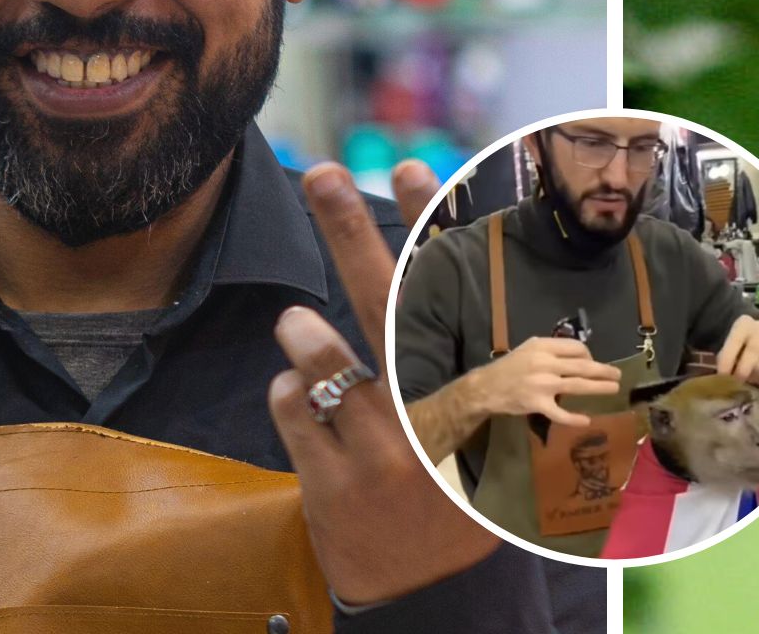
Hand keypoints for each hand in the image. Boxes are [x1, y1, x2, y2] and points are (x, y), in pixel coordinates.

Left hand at [267, 160, 499, 605]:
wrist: (428, 596)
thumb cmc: (451, 493)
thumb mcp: (469, 428)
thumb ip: (450, 365)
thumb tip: (412, 277)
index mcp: (465, 391)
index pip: (444, 294)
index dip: (427, 229)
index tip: (411, 168)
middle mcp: (425, 413)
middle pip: (381, 305)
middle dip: (349, 232)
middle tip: (322, 175)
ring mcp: (376, 446)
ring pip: (317, 356)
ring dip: (303, 336)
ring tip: (300, 326)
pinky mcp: (330, 478)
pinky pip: (289, 407)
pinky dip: (291, 399)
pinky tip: (312, 418)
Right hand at [468, 336, 621, 427]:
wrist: (487, 387)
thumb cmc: (510, 366)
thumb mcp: (530, 348)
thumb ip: (552, 349)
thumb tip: (580, 356)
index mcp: (544, 347)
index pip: (576, 348)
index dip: (590, 354)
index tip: (592, 363)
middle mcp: (545, 364)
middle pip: (582, 366)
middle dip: (603, 370)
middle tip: (617, 375)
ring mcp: (542, 385)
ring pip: (577, 386)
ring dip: (599, 387)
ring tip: (613, 388)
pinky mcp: (537, 404)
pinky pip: (560, 413)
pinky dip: (574, 418)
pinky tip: (586, 420)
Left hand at [716, 315, 758, 397]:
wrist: (753, 348)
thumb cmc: (737, 353)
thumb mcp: (728, 354)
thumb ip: (726, 361)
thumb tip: (721, 377)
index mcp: (743, 323)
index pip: (735, 340)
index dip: (728, 360)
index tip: (723, 376)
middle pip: (754, 346)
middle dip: (745, 367)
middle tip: (739, 381)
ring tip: (755, 378)